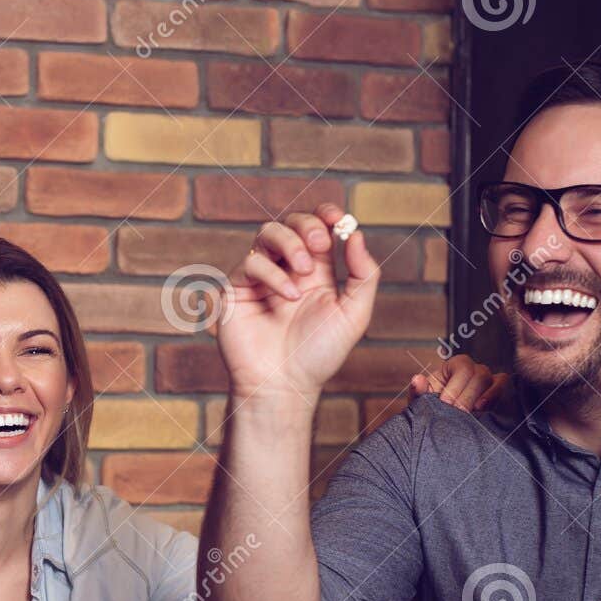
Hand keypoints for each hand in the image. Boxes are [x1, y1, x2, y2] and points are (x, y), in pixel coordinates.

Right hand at [215, 204, 380, 400]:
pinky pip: (251, 262)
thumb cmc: (319, 356)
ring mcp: (260, 278)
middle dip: (307, 225)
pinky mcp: (237, 288)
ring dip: (290, 243)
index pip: (318, 229)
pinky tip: (287, 296)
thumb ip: (363, 274)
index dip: (326, 215)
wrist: (283, 385)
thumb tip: (355, 235)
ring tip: (304, 271)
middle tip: (320, 243)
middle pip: (292, 223)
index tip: (338, 217)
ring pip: (267, 233)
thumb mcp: (354, 314)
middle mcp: (286, 270)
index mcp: (315, 272)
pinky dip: (272, 274)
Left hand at [409, 353, 510, 411]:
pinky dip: (495, 396)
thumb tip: (417, 379)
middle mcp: (474, 370)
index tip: (445, 403)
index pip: (462, 368)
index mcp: (455, 366)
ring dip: (484, 397)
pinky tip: (484, 409)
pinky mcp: (499, 392)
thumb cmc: (433, 407)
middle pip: (480, 375)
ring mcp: (489, 380)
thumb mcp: (422, 401)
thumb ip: (418, 391)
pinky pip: (503, 387)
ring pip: (494, 380)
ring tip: (472, 412)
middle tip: (457, 413)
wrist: (444, 423)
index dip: (455, 386)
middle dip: (467, 395)